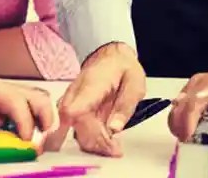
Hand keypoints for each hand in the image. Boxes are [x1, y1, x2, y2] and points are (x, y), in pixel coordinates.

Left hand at [0, 72, 56, 164]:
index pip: (18, 101)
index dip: (25, 121)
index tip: (26, 140)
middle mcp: (4, 91)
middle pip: (36, 98)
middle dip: (44, 118)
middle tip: (41, 140)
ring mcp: (6, 99)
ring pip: (34, 105)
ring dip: (39, 122)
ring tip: (34, 143)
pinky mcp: (3, 108)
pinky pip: (22, 116)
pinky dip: (26, 128)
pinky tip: (19, 142)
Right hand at [45, 42, 145, 156]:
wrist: (111, 57)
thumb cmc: (122, 68)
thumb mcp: (134, 83)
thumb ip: (125, 106)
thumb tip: (115, 128)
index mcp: (91, 85)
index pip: (74, 110)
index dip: (85, 130)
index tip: (107, 142)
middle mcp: (76, 95)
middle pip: (74, 127)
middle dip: (96, 143)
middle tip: (116, 149)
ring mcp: (72, 103)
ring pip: (74, 130)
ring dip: (93, 144)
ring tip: (113, 148)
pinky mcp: (73, 111)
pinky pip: (77, 130)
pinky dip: (91, 140)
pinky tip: (106, 142)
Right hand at [167, 65, 207, 140]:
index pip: (197, 97)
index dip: (189, 116)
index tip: (188, 133)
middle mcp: (207, 80)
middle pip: (185, 98)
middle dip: (180, 119)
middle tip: (184, 137)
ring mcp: (203, 84)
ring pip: (182, 99)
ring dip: (179, 118)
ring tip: (183, 134)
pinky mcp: (202, 91)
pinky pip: (186, 101)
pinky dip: (183, 115)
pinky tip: (186, 126)